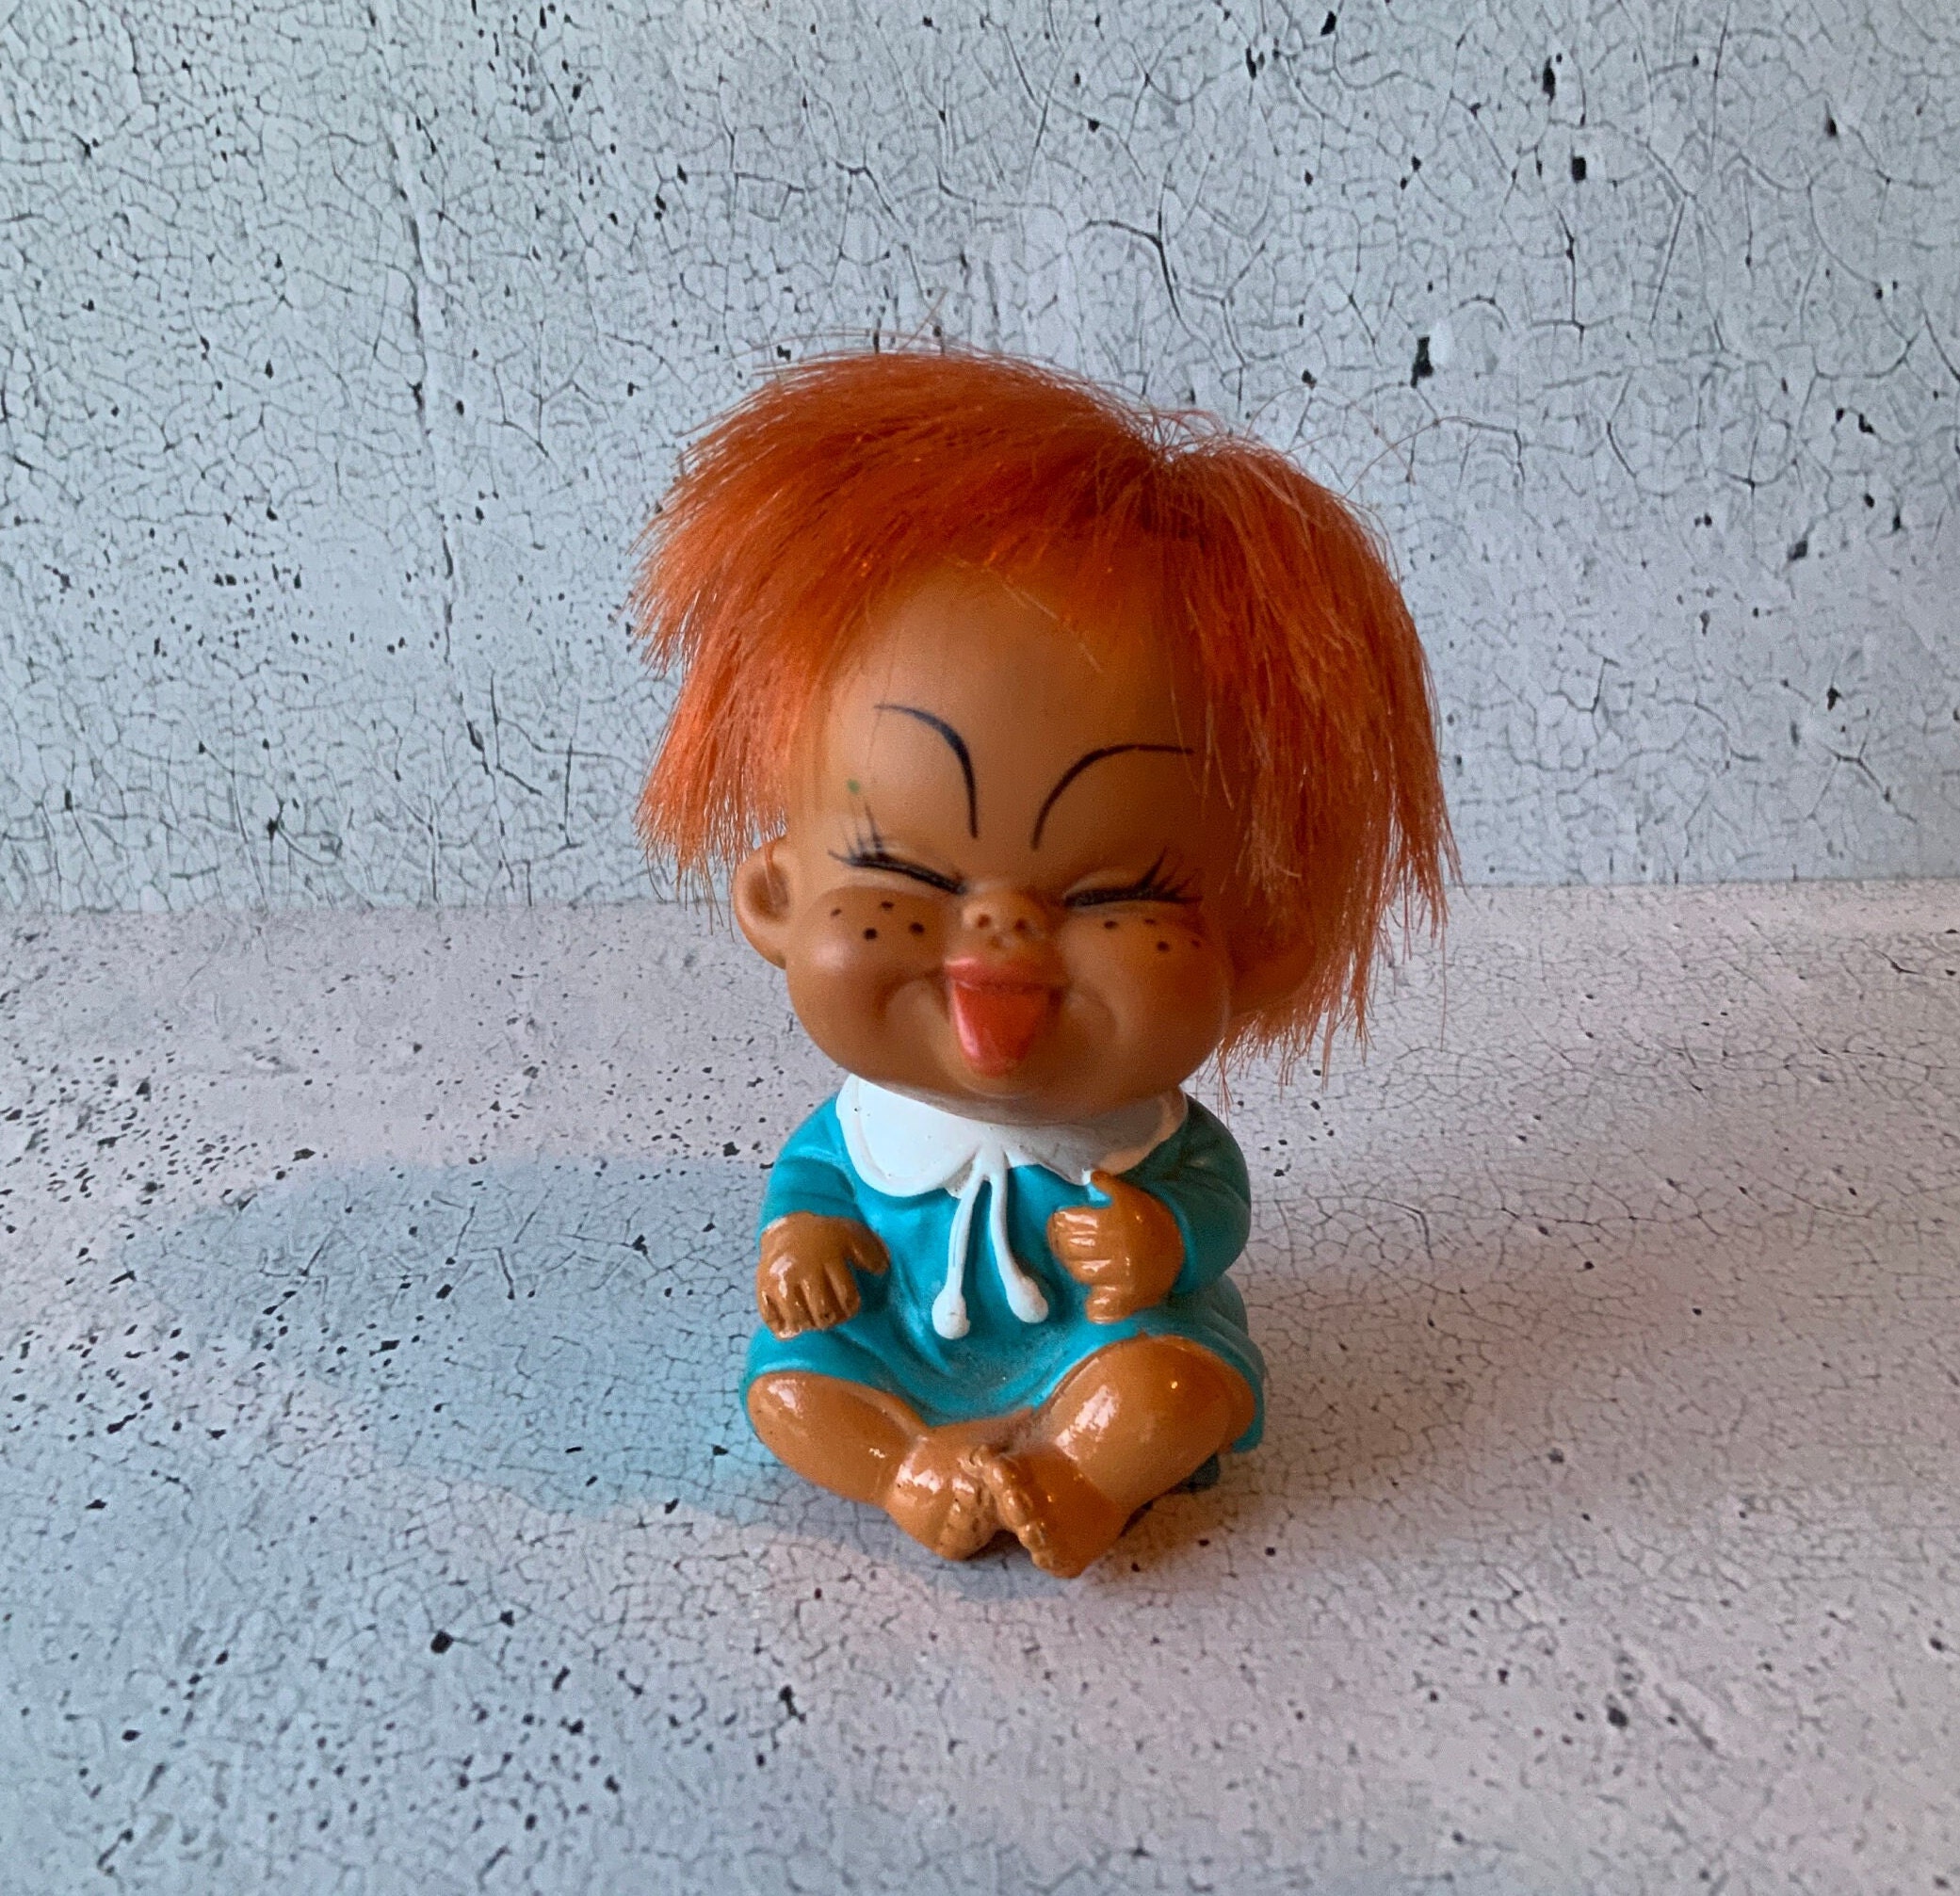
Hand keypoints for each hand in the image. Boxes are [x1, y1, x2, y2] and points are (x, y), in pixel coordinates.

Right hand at [755, 1213, 888, 1337]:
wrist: (787, 1227)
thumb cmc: (825, 1236)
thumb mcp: (852, 1234)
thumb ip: (870, 1252)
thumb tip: (881, 1270)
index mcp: (827, 1256)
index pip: (847, 1298)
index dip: (851, 1308)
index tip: (849, 1306)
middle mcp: (802, 1269)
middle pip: (823, 1313)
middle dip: (832, 1318)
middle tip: (831, 1314)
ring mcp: (780, 1280)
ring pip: (799, 1321)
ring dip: (810, 1324)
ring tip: (814, 1317)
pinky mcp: (762, 1288)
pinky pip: (773, 1320)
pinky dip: (785, 1328)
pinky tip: (794, 1323)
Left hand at [1046, 1170, 1183, 1322]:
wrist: (1179, 1246)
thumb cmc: (1148, 1218)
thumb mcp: (1131, 1195)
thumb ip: (1110, 1185)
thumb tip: (1091, 1176)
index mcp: (1114, 1222)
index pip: (1070, 1225)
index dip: (1059, 1223)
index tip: (1058, 1222)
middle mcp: (1117, 1249)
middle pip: (1070, 1249)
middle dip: (1061, 1244)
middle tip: (1063, 1241)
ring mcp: (1121, 1276)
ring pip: (1080, 1273)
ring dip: (1074, 1266)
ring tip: (1078, 1259)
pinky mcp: (1127, 1297)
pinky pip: (1099, 1305)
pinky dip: (1092, 1302)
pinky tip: (1092, 1294)